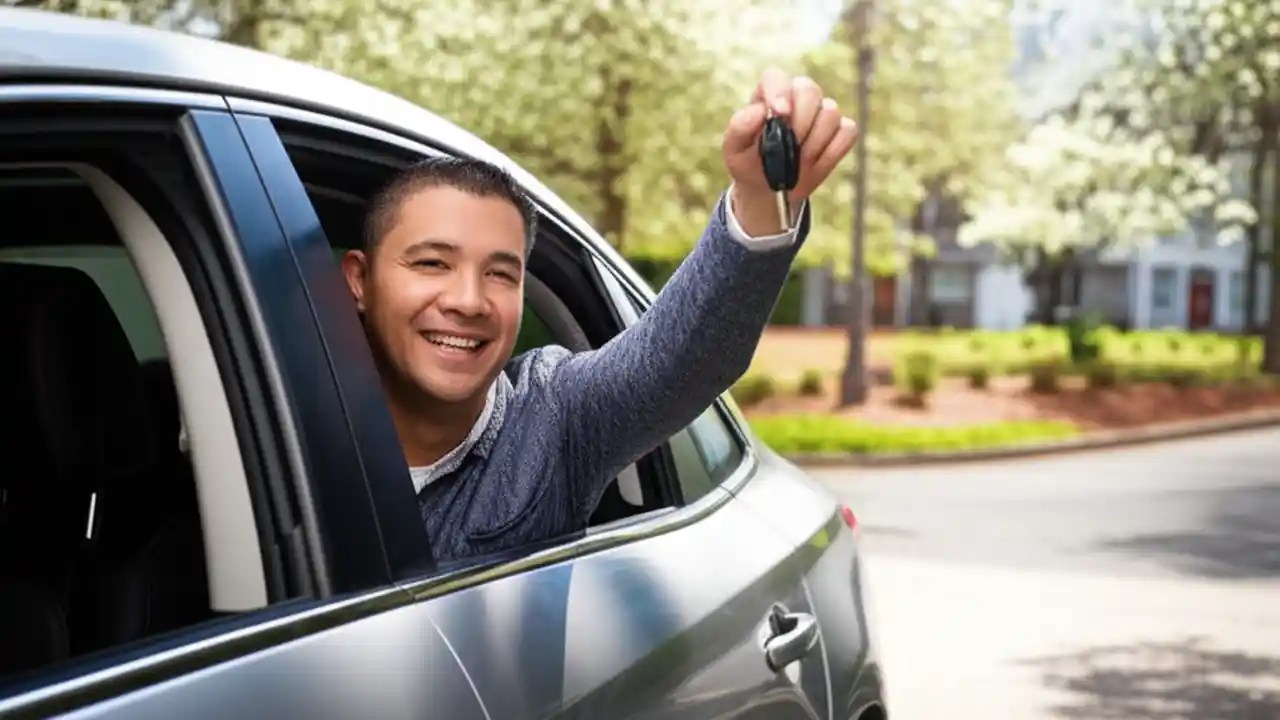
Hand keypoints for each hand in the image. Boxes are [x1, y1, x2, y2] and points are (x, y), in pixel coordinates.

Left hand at [723, 69, 859, 235]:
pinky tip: (814, 164)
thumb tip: (759, 112)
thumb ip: (740, 127)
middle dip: (799, 123)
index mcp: (769, 93)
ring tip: (796, 161)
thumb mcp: (733, 149)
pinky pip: (848, 132)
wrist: (768, 189)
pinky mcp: (841, 131)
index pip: (776, 78)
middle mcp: (798, 97)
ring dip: (813, 143)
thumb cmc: (748, 162)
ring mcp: (822, 113)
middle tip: (787, 148)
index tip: (781, 113)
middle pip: (810, 90)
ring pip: (831, 112)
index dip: (780, 92)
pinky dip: (831, 151)